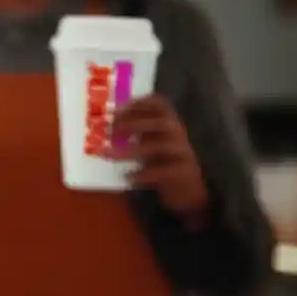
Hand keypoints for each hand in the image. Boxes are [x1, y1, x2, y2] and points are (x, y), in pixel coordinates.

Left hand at [112, 95, 209, 230]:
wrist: (188, 191)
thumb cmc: (163, 163)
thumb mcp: (149, 142)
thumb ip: (135, 132)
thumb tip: (107, 125)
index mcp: (170, 123)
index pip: (160, 103)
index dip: (138, 103)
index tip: (114, 111)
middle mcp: (179, 134)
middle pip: (162, 122)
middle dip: (135, 123)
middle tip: (110, 132)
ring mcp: (184, 153)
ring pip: (160, 146)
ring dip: (131, 150)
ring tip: (108, 155)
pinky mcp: (184, 173)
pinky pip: (163, 171)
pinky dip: (143, 174)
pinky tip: (127, 177)